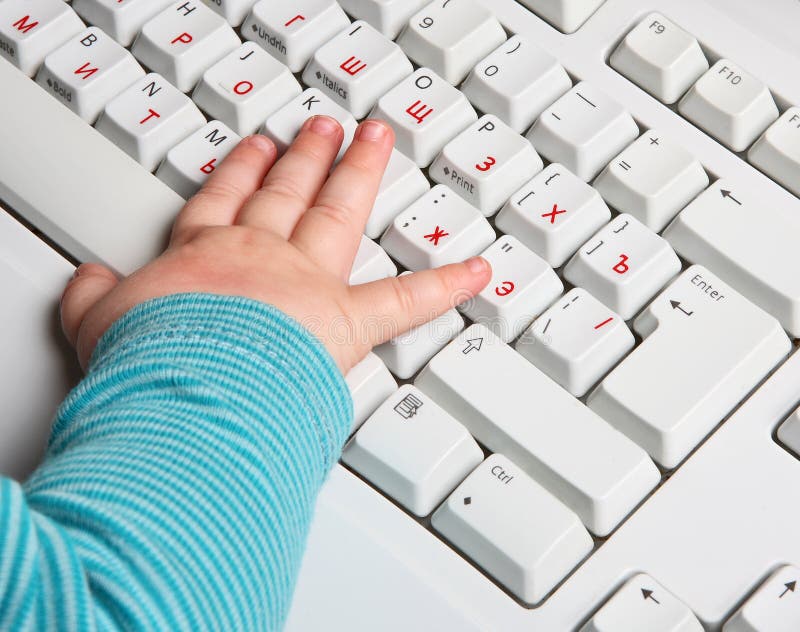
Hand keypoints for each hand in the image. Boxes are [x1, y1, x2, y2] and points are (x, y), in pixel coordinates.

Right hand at [59, 116, 491, 373]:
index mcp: (208, 256)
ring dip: (358, 175)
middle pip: (289, 193)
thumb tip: (86, 284)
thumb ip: (96, 299)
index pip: (228, 200)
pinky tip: (479, 271)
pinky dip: (446, 287)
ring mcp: (309, 283)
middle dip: (308, 158)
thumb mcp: (99, 323)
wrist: (183, 388)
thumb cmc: (149, 359)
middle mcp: (262, 257)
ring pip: (338, 214)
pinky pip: (407, 301)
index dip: (243, 172)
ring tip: (374, 141)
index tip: (258, 152)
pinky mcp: (347, 323)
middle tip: (324, 128)